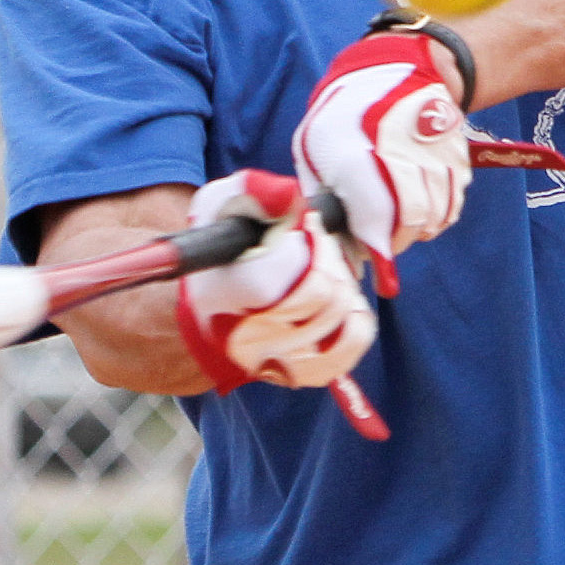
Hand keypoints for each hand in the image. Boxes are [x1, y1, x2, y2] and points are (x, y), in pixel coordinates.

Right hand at [175, 169, 375, 394]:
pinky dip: (355, 309)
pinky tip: (336, 295)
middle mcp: (258, 337)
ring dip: (343, 279)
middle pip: (328, 289)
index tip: (305, 224)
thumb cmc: (217, 253)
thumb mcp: (218, 208)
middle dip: (330, 254)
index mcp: (234, 293)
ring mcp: (286, 360)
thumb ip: (250, 192)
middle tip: (317, 240)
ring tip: (323, 266)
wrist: (208, 314)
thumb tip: (291, 198)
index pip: (299, 263)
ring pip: (346, 312)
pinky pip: (356, 337)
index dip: (311, 236)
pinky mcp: (310, 373)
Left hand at [293, 33, 469, 298]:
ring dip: (411, 226)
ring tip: (392, 208)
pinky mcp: (456, 163)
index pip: (377, 229)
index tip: (377, 277)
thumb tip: (335, 248)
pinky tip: (414, 198)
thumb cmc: (343, 114)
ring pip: (431, 221)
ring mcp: (434, 163)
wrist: (397, 70)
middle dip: (390, 240)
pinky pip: (449, 207)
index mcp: (360, 163)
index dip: (377, 257)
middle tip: (375, 231)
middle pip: (407, 230)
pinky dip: (433, 212)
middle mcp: (402, 165)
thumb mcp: (314, 152)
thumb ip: (322, 202)